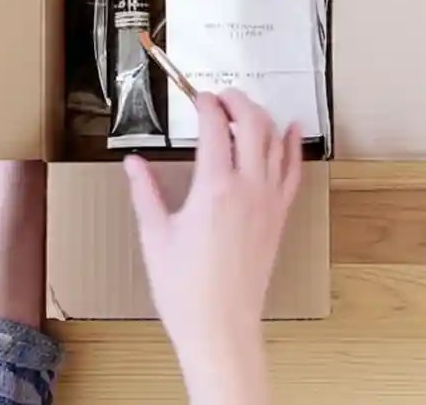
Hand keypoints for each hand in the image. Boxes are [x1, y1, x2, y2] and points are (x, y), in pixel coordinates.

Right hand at [124, 89, 302, 404]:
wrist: (221, 327)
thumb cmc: (184, 288)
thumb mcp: (155, 235)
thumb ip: (145, 191)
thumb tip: (132, 162)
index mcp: (213, 188)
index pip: (215, 128)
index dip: (206, 106)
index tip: (196, 98)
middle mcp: (248, 188)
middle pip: (252, 124)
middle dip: (238, 102)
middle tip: (221, 98)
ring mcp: (269, 202)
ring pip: (275, 142)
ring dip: (261, 118)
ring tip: (245, 109)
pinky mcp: (279, 217)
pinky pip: (292, 172)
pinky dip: (292, 147)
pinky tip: (290, 131)